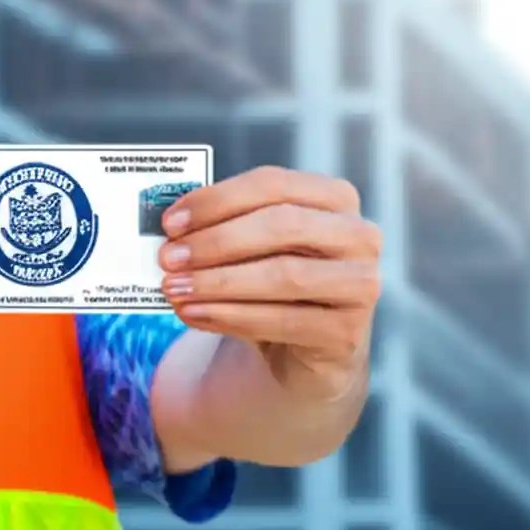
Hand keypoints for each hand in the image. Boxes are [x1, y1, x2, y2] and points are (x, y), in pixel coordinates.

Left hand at [157, 166, 382, 401]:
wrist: (304, 345)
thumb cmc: (272, 279)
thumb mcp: (251, 246)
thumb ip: (221, 228)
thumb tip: (169, 229)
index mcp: (333, 197)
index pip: (272, 184)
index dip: (217, 200)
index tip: (171, 221)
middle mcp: (358, 234)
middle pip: (281, 225)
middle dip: (216, 241)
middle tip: (168, 257)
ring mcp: (360, 283)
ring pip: (283, 275)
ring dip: (217, 282)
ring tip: (173, 288)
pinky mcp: (347, 331)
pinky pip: (282, 321)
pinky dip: (229, 317)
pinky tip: (193, 313)